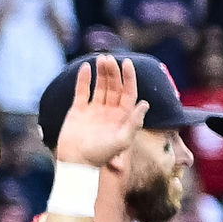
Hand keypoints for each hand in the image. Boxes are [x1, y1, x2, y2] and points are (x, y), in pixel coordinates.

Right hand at [53, 53, 144, 171]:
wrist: (76, 163)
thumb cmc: (101, 155)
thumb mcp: (122, 141)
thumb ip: (134, 123)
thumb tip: (145, 103)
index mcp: (123, 116)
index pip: (128, 92)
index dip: (129, 77)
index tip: (127, 63)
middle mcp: (110, 111)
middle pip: (114, 86)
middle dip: (113, 72)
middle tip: (109, 58)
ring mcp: (94, 109)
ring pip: (100, 86)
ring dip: (101, 72)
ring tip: (100, 59)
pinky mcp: (78, 110)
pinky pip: (82, 91)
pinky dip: (84, 79)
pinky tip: (86, 68)